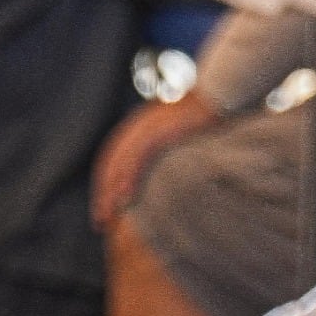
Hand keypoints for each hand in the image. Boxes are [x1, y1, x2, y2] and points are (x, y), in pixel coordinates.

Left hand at [93, 91, 218, 228]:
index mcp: (137, 128)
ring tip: (108, 214)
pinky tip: (125, 195)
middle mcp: (135, 129)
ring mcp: (144, 130)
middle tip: (100, 221)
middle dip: (102, 194)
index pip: (112, 161)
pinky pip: (137, 158)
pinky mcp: (157, 132)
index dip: (105, 186)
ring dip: (110, 191)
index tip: (106, 208)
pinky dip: (129, 177)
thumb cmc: (202, 114)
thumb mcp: (176, 131)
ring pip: (118, 164)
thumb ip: (164, 146)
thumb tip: (163, 168)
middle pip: (109, 165)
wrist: (216, 94)